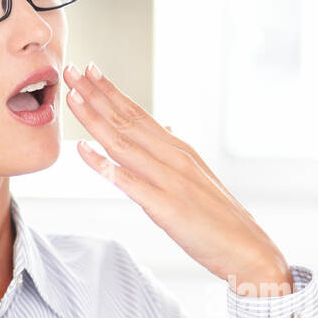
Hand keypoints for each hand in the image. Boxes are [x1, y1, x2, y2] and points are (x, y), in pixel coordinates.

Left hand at [63, 61, 291, 294]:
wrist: (248, 249)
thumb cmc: (220, 219)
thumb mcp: (198, 177)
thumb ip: (176, 153)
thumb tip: (166, 127)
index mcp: (180, 150)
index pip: (139, 114)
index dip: (111, 91)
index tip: (89, 69)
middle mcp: (174, 158)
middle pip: (127, 120)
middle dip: (95, 94)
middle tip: (69, 68)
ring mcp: (170, 181)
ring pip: (124, 143)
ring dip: (95, 118)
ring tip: (71, 96)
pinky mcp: (166, 207)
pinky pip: (129, 182)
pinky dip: (104, 164)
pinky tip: (83, 150)